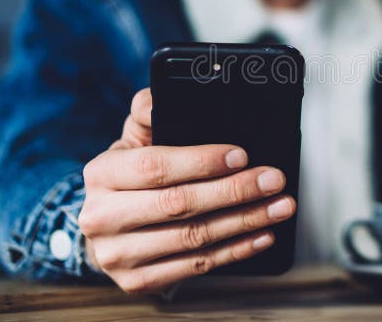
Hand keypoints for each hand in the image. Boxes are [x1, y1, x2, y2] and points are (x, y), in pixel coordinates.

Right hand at [78, 89, 295, 292]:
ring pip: (193, 237)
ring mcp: (117, 255)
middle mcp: (102, 217)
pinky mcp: (137, 282)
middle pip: (179, 204)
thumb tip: (159, 101)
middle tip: (273, 180)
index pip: (155, 166)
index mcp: (102, 174)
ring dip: (245, 221)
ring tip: (279, 206)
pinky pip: (195, 266)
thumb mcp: (131, 140)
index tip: (242, 155)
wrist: (104, 228)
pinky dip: (235, 250)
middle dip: (235, 190)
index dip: (202, 161)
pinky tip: (261, 234)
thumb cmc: (128, 177)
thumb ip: (147, 112)